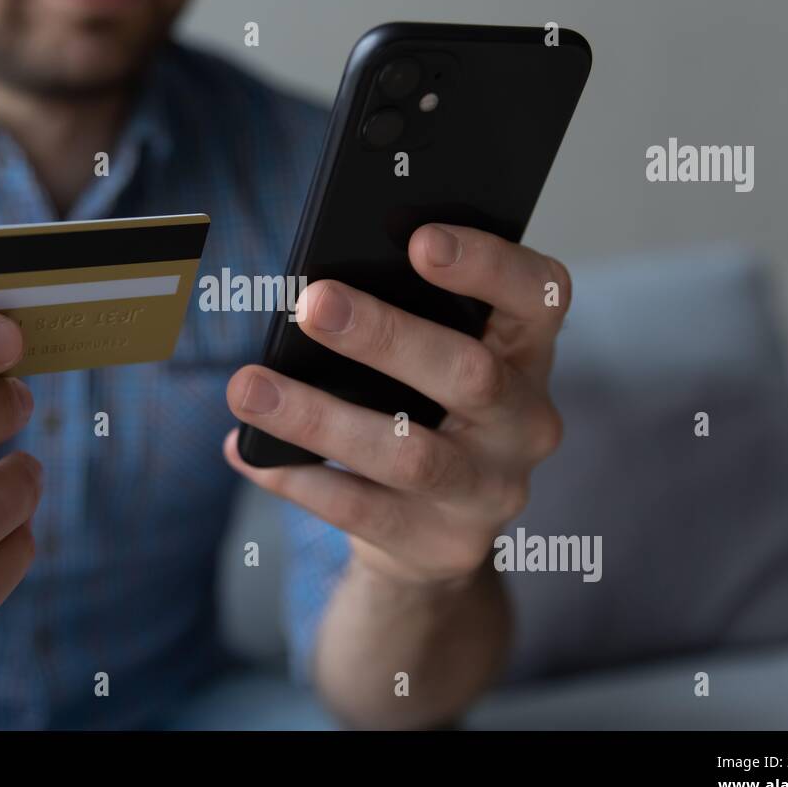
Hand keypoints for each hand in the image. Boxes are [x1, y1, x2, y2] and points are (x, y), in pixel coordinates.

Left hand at [224, 224, 568, 587]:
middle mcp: (526, 424)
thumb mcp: (436, 362)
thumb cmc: (426, 410)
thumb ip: (408, 320)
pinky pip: (361, 510)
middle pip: (470, 375)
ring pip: (409, 454)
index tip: (421, 240)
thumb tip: (318, 293)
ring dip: (320, 416)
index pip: (540, 297)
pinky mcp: (444, 546)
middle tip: (314, 304)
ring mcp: (491, 492)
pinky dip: (297, 477)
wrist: (437, 532)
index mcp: (528, 355)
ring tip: (248, 386)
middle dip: (387, 336)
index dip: (489, 265)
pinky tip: (248, 450)